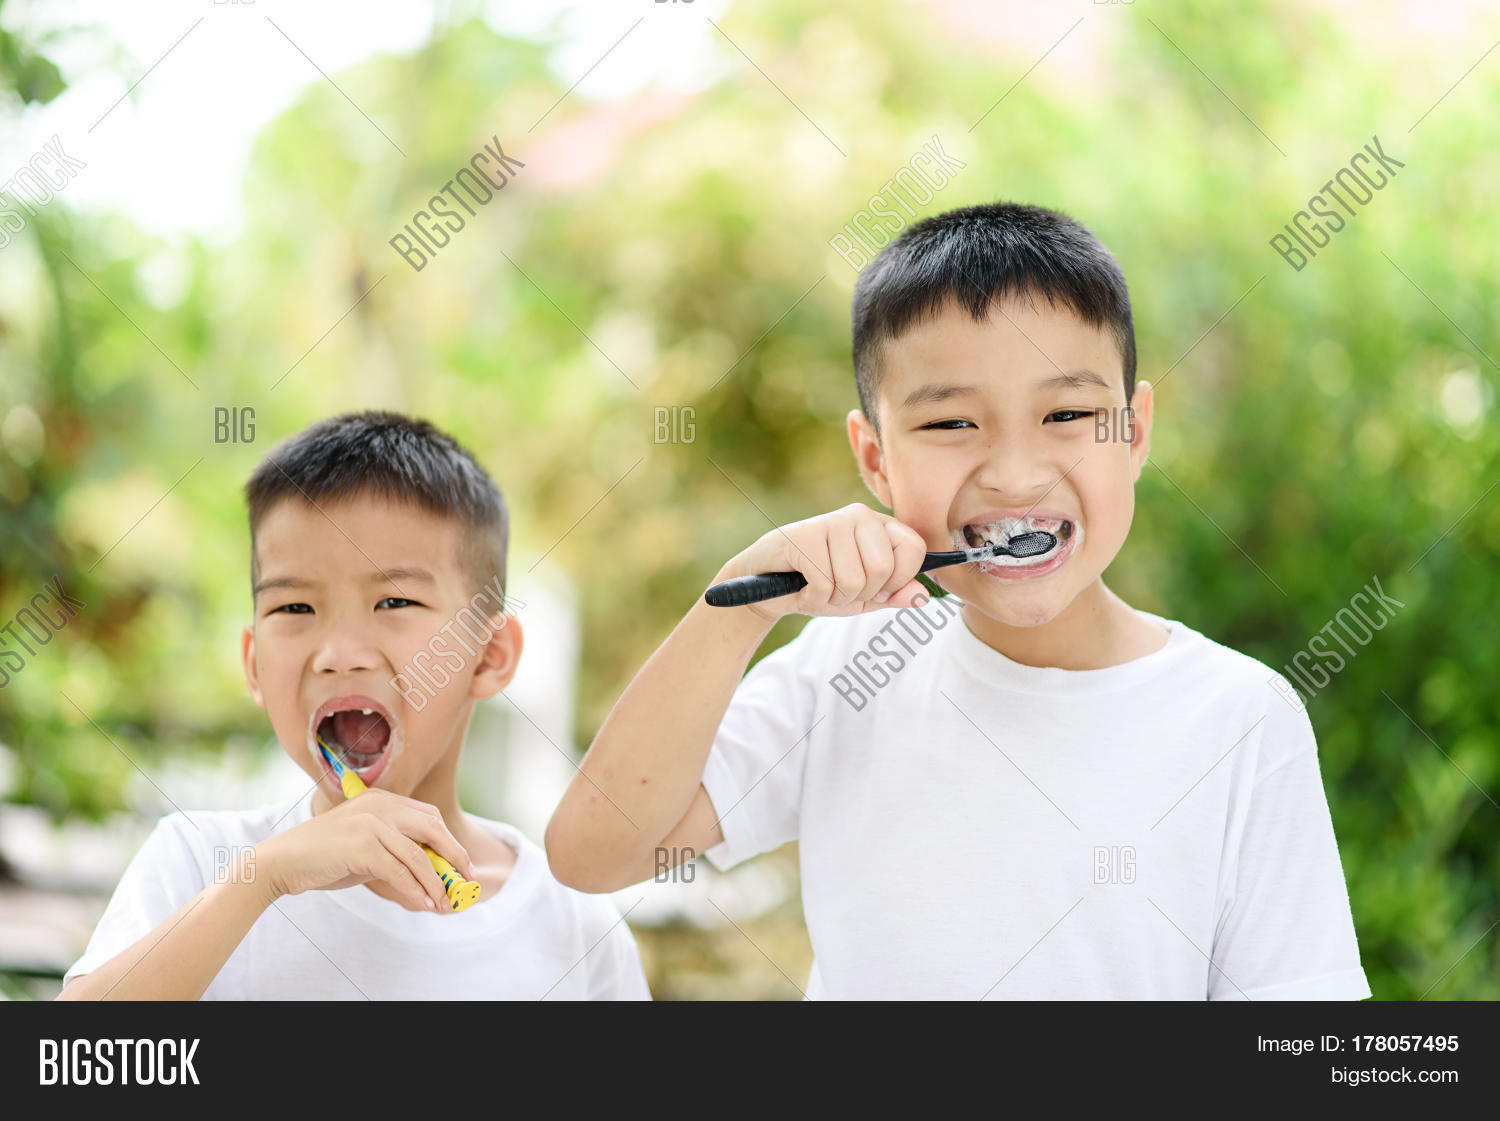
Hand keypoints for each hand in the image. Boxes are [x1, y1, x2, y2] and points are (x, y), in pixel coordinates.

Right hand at [254, 789, 475, 911]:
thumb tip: (434, 876)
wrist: (282, 862)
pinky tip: (423, 903)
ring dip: (435, 882)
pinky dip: (415, 889)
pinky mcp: (362, 846)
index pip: (429, 816)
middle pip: (432, 828)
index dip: (449, 840)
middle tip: (466, 880)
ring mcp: (370, 823)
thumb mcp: (367, 849)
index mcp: (382, 799)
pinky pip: (399, 871)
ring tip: (444, 902)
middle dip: (454, 855)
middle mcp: (379, 805)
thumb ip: (397, 854)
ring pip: (417, 855)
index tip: (462, 864)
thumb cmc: (325, 858)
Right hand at [714, 503, 930, 622]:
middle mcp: (859, 515)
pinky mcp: (804, 535)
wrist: (767, 587)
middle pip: (883, 568)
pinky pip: (825, 584)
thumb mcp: (864, 598)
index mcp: (880, 526)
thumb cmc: (819, 587)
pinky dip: (813, 598)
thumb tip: (924, 595)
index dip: (898, 581)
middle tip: (840, 589)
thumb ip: (894, 595)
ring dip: (834, 598)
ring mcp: (831, 522)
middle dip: (861, 594)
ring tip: (818, 587)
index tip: (876, 589)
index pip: (914, 549)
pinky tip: (803, 587)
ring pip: (853, 580)